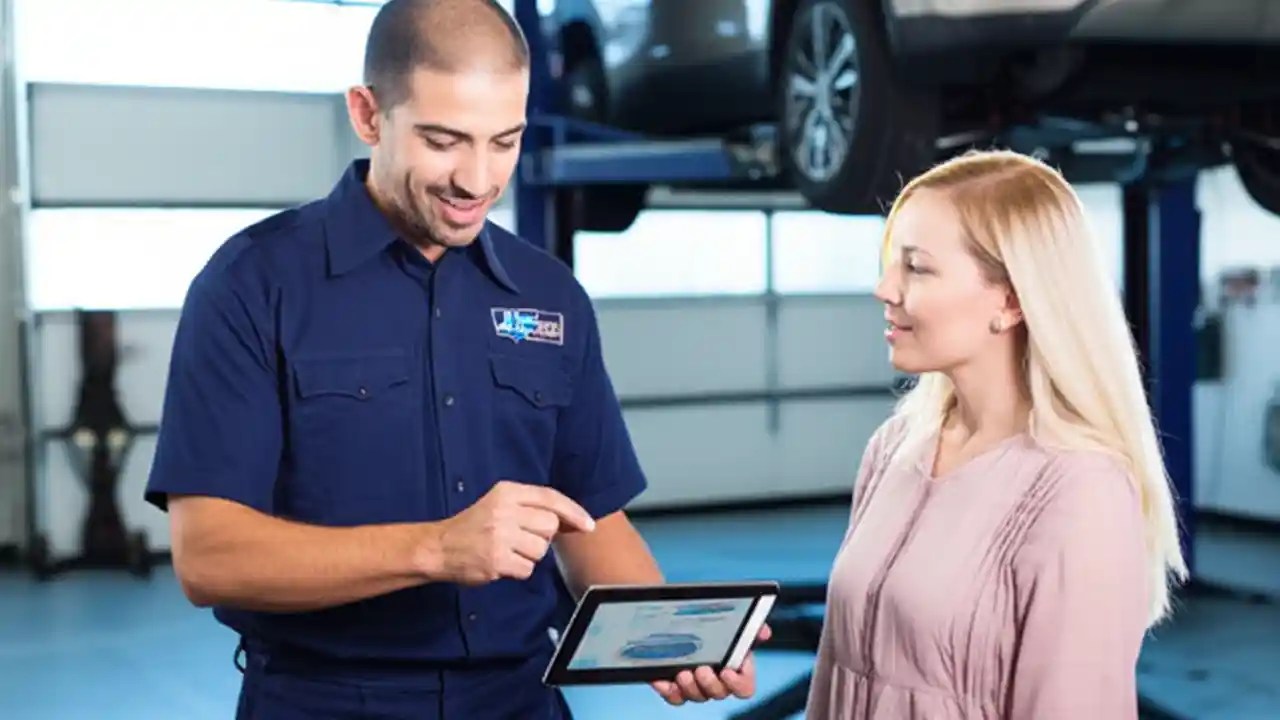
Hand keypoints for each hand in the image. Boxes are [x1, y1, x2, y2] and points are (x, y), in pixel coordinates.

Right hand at [432, 481, 594, 584]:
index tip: (588, 525)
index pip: (550, 498)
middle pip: (549, 526)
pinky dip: (518, 570)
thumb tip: (574, 520)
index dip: (573, 512)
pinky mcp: (497, 560)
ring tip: (507, 550)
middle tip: (519, 539)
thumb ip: (532, 507)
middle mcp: (504, 510)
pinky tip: (502, 563)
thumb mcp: (500, 504)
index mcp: (507, 491)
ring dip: (529, 555)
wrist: (440, 547)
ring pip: (541, 550)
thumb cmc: (475, 526)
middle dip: (541, 537)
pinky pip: (527, 569)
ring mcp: (500, 535)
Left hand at [650, 623, 771, 704]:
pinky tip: (661, 679)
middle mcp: (718, 682)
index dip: (738, 683)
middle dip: (710, 683)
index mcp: (735, 669)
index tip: (727, 670)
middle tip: (701, 669)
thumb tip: (764, 632)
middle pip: (719, 693)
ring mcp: (697, 687)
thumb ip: (749, 627)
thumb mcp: (732, 622)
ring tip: (682, 672)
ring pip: (696, 697)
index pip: (745, 687)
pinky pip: (674, 697)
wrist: (685, 622)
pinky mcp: (676, 688)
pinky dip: (668, 689)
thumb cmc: (714, 627)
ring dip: (690, 687)